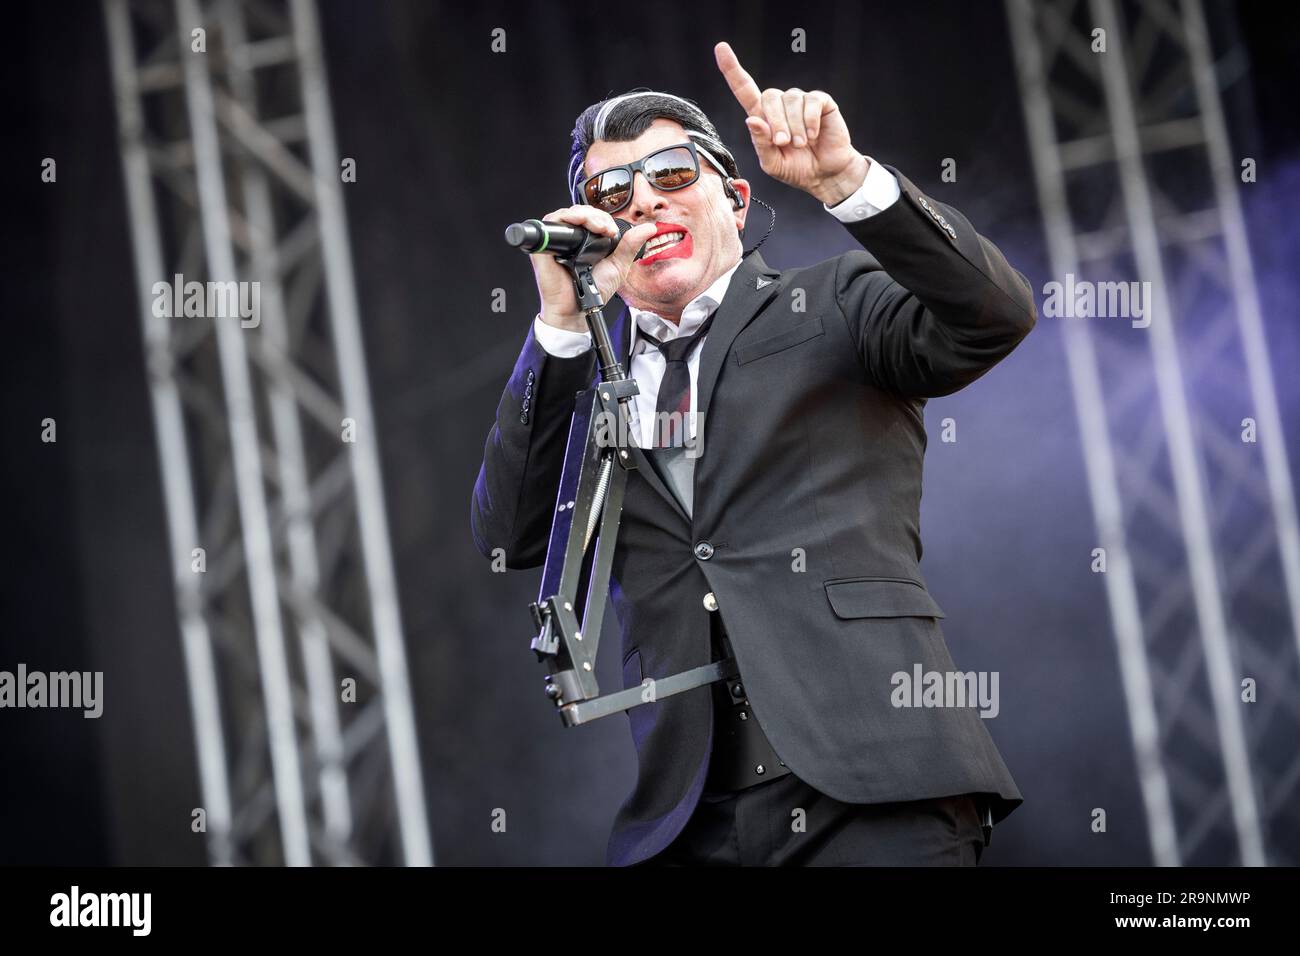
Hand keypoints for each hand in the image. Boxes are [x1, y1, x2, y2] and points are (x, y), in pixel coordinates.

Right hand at [530, 205, 657, 332]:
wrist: (578, 309)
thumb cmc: (594, 290)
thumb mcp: (618, 265)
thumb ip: (631, 246)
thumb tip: (649, 229)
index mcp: (585, 241)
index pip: (592, 217)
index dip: (603, 218)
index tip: (613, 231)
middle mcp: (570, 239)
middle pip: (580, 212)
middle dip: (596, 215)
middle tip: (607, 229)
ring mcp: (556, 241)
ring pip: (567, 214)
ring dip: (584, 215)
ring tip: (599, 228)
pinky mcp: (544, 246)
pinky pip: (551, 222)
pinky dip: (566, 218)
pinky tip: (580, 225)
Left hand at [714, 41, 869, 206]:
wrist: (824, 174)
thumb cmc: (796, 169)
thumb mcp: (772, 164)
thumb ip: (761, 144)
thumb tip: (753, 119)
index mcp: (764, 117)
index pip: (744, 89)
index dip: (732, 70)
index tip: (721, 48)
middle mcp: (780, 105)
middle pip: (769, 96)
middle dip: (775, 122)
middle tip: (783, 143)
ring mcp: (800, 101)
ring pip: (790, 99)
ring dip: (794, 126)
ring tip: (801, 144)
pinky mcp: (820, 102)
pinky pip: (811, 102)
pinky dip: (810, 121)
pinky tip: (813, 135)